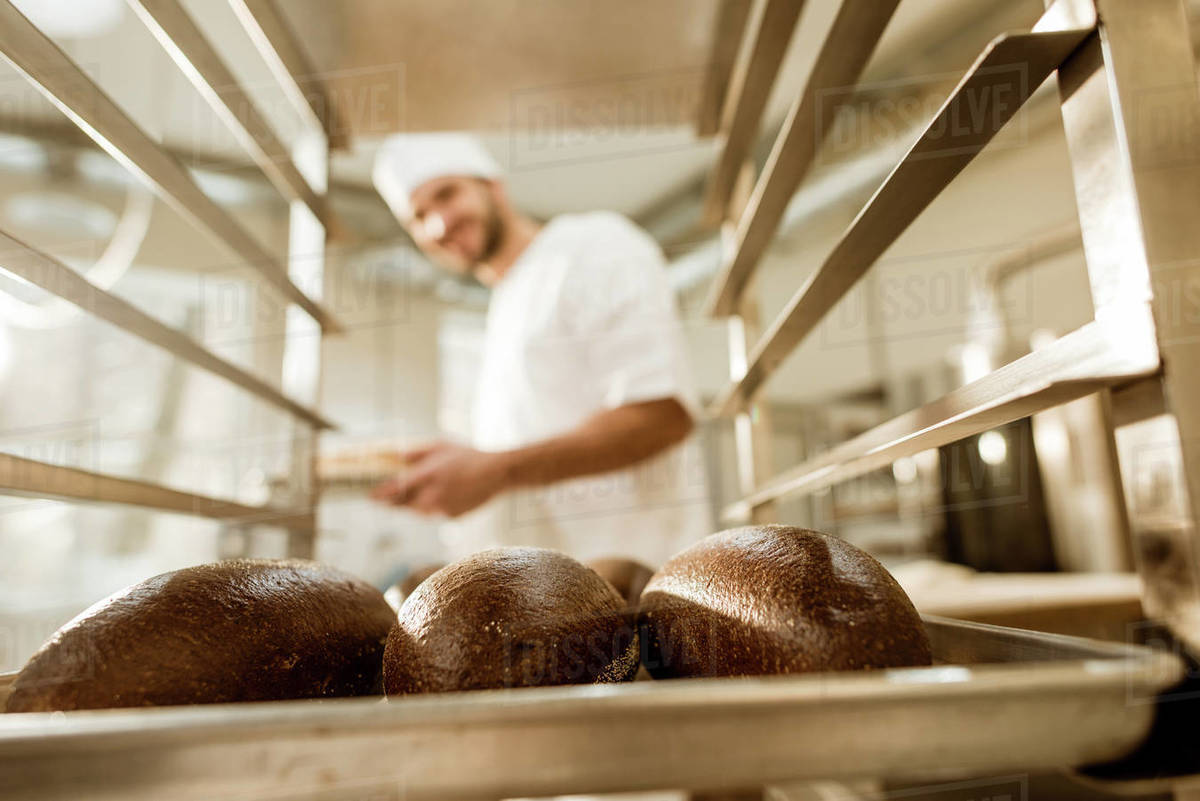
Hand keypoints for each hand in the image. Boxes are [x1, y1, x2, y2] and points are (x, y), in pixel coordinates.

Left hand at [370, 441, 509, 517]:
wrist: (497, 473)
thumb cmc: (469, 456)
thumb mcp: (442, 445)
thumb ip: (418, 451)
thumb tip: (398, 456)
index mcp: (428, 475)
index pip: (395, 489)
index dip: (380, 495)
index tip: (370, 497)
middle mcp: (432, 494)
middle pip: (402, 505)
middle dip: (390, 504)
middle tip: (381, 500)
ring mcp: (442, 508)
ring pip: (417, 512)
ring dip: (410, 506)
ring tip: (412, 497)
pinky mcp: (451, 516)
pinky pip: (434, 514)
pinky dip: (431, 508)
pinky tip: (440, 497)